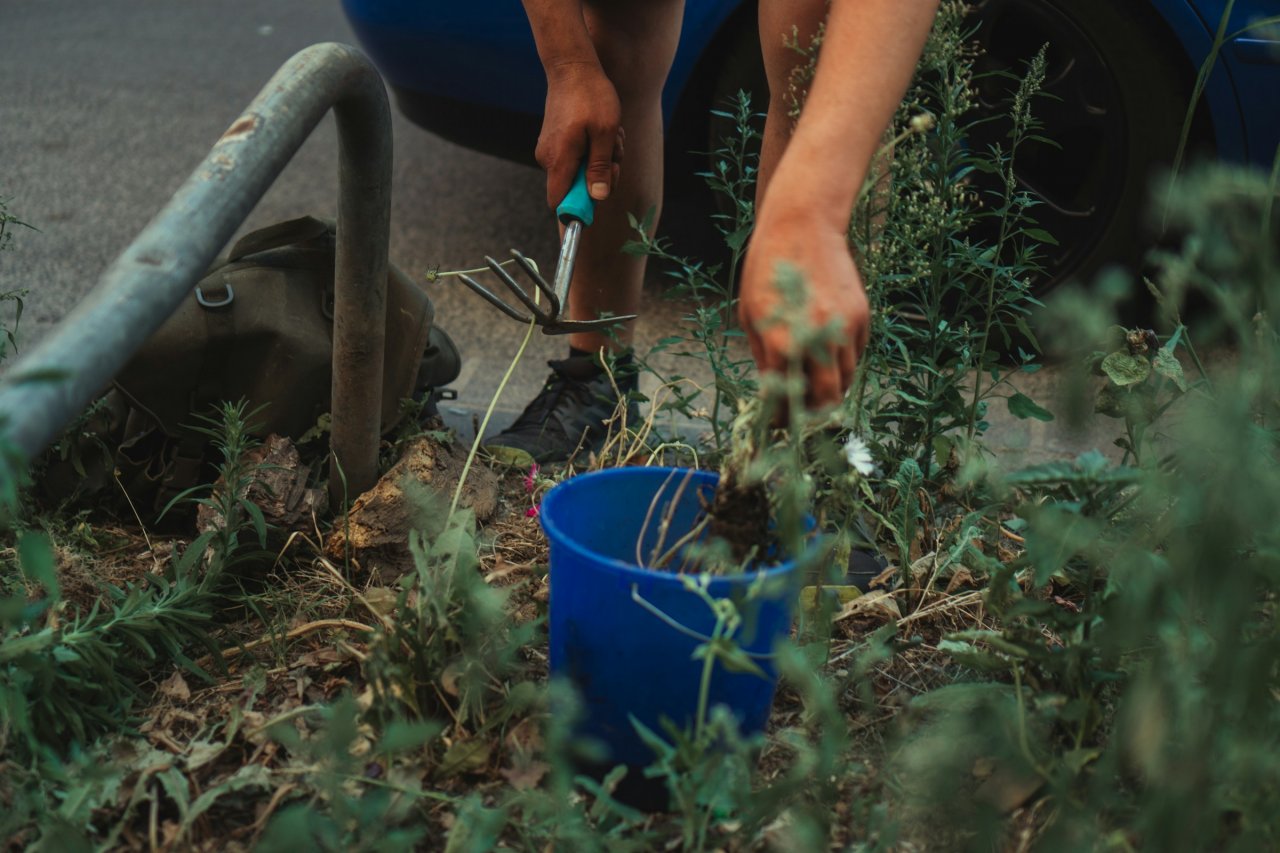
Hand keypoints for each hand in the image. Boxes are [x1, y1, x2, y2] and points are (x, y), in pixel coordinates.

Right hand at [535, 61, 623, 207]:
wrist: (572, 66)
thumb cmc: (591, 96)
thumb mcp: (605, 132)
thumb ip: (600, 168)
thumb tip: (598, 197)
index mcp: (559, 160)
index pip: (559, 203)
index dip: (579, 207)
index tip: (599, 193)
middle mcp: (548, 159)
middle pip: (575, 189)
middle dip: (600, 176)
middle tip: (614, 153)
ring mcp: (550, 150)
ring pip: (580, 172)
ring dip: (601, 159)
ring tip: (609, 134)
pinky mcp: (555, 143)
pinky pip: (577, 158)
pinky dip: (593, 149)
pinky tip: (601, 130)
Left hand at [738, 207, 869, 408]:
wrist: (803, 226)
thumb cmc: (767, 270)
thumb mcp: (752, 316)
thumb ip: (765, 358)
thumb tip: (772, 391)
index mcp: (784, 343)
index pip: (786, 397)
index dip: (782, 415)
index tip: (779, 422)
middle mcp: (818, 339)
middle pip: (826, 398)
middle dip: (814, 411)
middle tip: (802, 411)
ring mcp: (844, 328)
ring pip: (846, 378)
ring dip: (831, 387)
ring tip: (815, 383)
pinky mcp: (862, 316)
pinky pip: (857, 353)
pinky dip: (844, 362)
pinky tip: (827, 354)